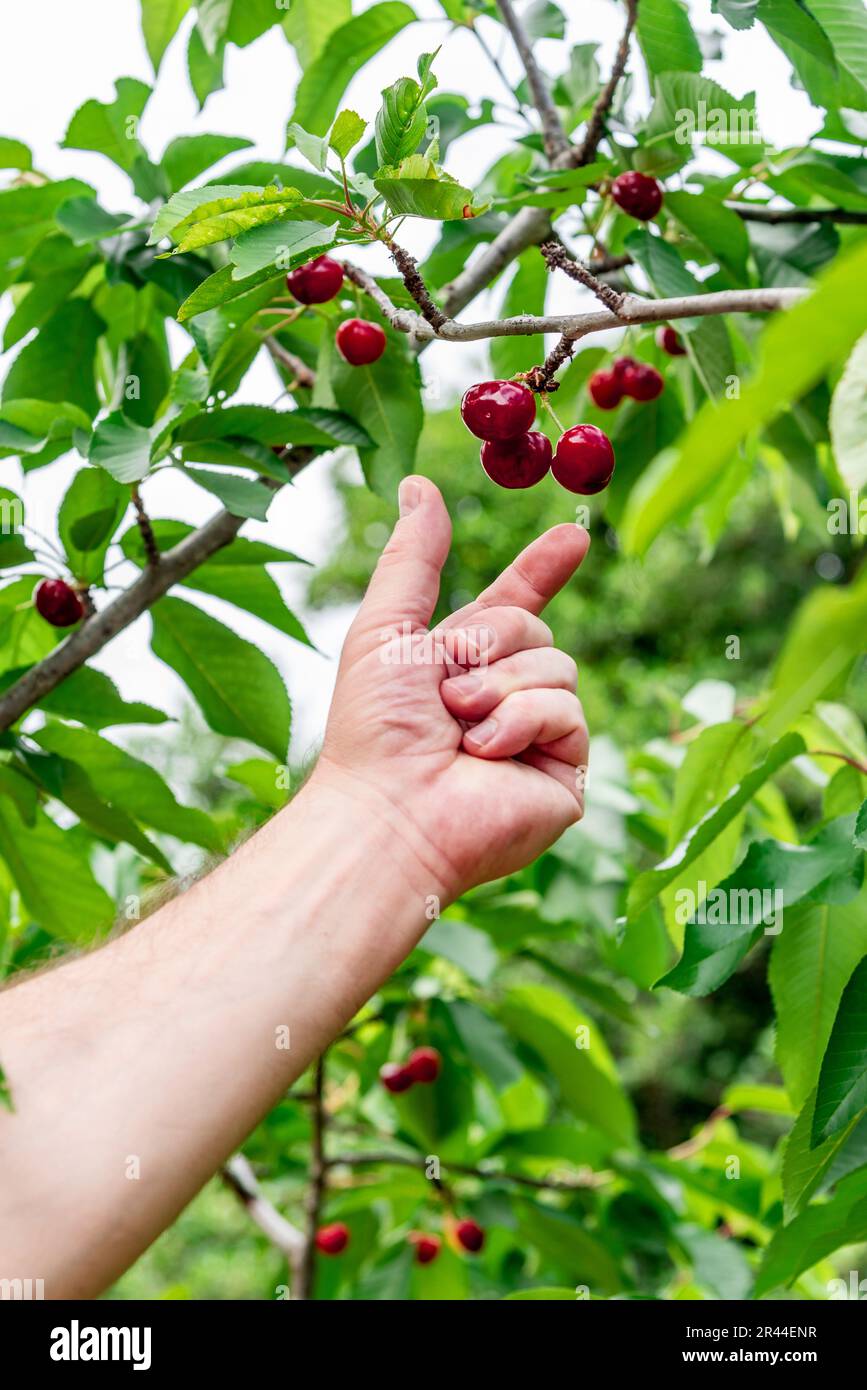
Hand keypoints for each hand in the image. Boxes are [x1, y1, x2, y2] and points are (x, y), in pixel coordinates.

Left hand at [314, 476, 589, 903]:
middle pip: (536, 627)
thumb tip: (418, 484)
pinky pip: (569, 712)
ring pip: (559, 665)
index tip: (573, 536)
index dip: (541, 571)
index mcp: (462, 667)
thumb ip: (412, 558)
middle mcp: (504, 699)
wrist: (387, 811)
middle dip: (491, 641)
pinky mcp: (565, 775)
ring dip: (499, 687)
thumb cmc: (373, 730)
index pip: (514, 608)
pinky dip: (521, 721)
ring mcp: (537, 738)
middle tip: (448, 679)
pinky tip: (485, 754)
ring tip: (460, 728)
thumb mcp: (387, 629)